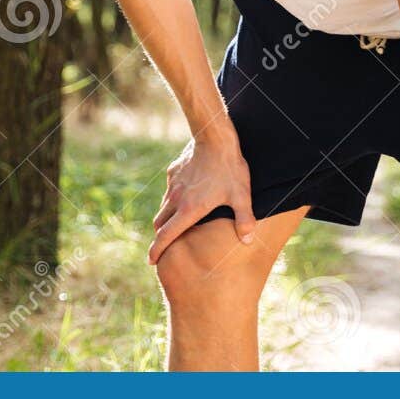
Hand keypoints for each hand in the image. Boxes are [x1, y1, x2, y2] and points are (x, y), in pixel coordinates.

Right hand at [147, 134, 254, 263]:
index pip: (166, 236)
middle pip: (160, 224)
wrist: (215, 137)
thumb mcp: (241, 195)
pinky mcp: (173, 172)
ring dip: (166, 219)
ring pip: (163, 207)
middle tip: (164, 247)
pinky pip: (169, 191)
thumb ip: (244, 219)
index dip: (157, 250)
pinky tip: (184, 198)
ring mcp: (173, 185)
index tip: (151, 261)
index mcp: (188, 210)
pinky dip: (172, 200)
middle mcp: (176, 199)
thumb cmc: (229, 168)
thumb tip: (248, 241)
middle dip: (160, 237)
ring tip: (175, 225)